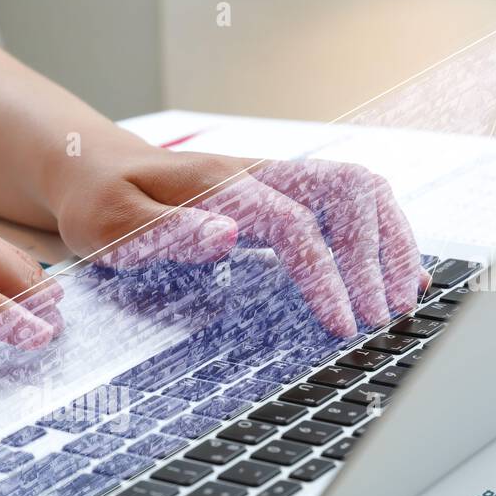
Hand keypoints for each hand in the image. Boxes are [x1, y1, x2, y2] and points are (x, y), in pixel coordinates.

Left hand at [48, 146, 427, 337]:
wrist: (94, 169)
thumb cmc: (100, 203)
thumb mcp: (111, 225)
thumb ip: (165, 234)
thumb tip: (230, 238)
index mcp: (220, 184)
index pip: (295, 224)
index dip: (325, 275)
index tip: (341, 326)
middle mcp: (259, 172)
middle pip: (349, 193)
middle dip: (375, 256)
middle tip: (381, 320)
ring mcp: (276, 180)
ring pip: (360, 193)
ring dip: (389, 243)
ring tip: (401, 301)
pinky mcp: (283, 195)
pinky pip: (349, 205)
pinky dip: (379, 236)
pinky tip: (394, 274)